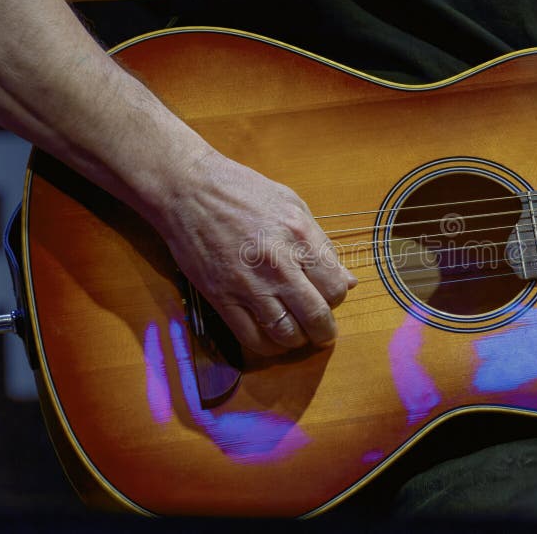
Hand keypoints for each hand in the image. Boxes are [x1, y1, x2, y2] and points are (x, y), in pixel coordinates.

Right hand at [157, 150, 356, 356]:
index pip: (335, 287)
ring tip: (297, 333)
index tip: (329, 298)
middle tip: (322, 331)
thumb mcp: (292, 205)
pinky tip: (271, 336)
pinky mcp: (222, 298)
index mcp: (300, 236)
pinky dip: (268, 346)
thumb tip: (348, 280)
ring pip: (287, 334)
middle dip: (324, 330)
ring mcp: (249, 284)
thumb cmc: (242, 191)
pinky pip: (252, 338)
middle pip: (316, 316)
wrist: (188, 190)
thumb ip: (321, 245)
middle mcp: (278, 264)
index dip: (337, 298)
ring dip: (298, 340)